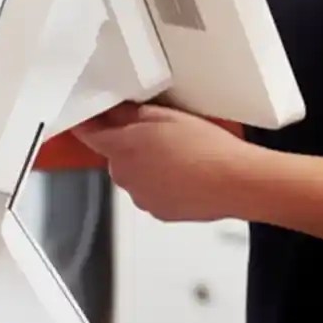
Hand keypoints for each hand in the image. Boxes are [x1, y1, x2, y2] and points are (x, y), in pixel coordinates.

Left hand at [73, 103, 252, 221]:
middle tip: (160, 136)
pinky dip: (163, 185)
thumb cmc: (206, 149)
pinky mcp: (158, 211)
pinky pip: (152, 193)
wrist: (236, 182)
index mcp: (121, 148)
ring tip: (181, 158)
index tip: (87, 120)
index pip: (88, 135)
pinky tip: (186, 175)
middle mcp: (124, 176)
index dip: (87, 125)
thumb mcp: (165, 116)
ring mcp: (140, 197)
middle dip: (130, 145)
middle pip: (115, 156)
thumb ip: (131, 114)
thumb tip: (114, 111)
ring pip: (135, 176)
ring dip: (148, 167)